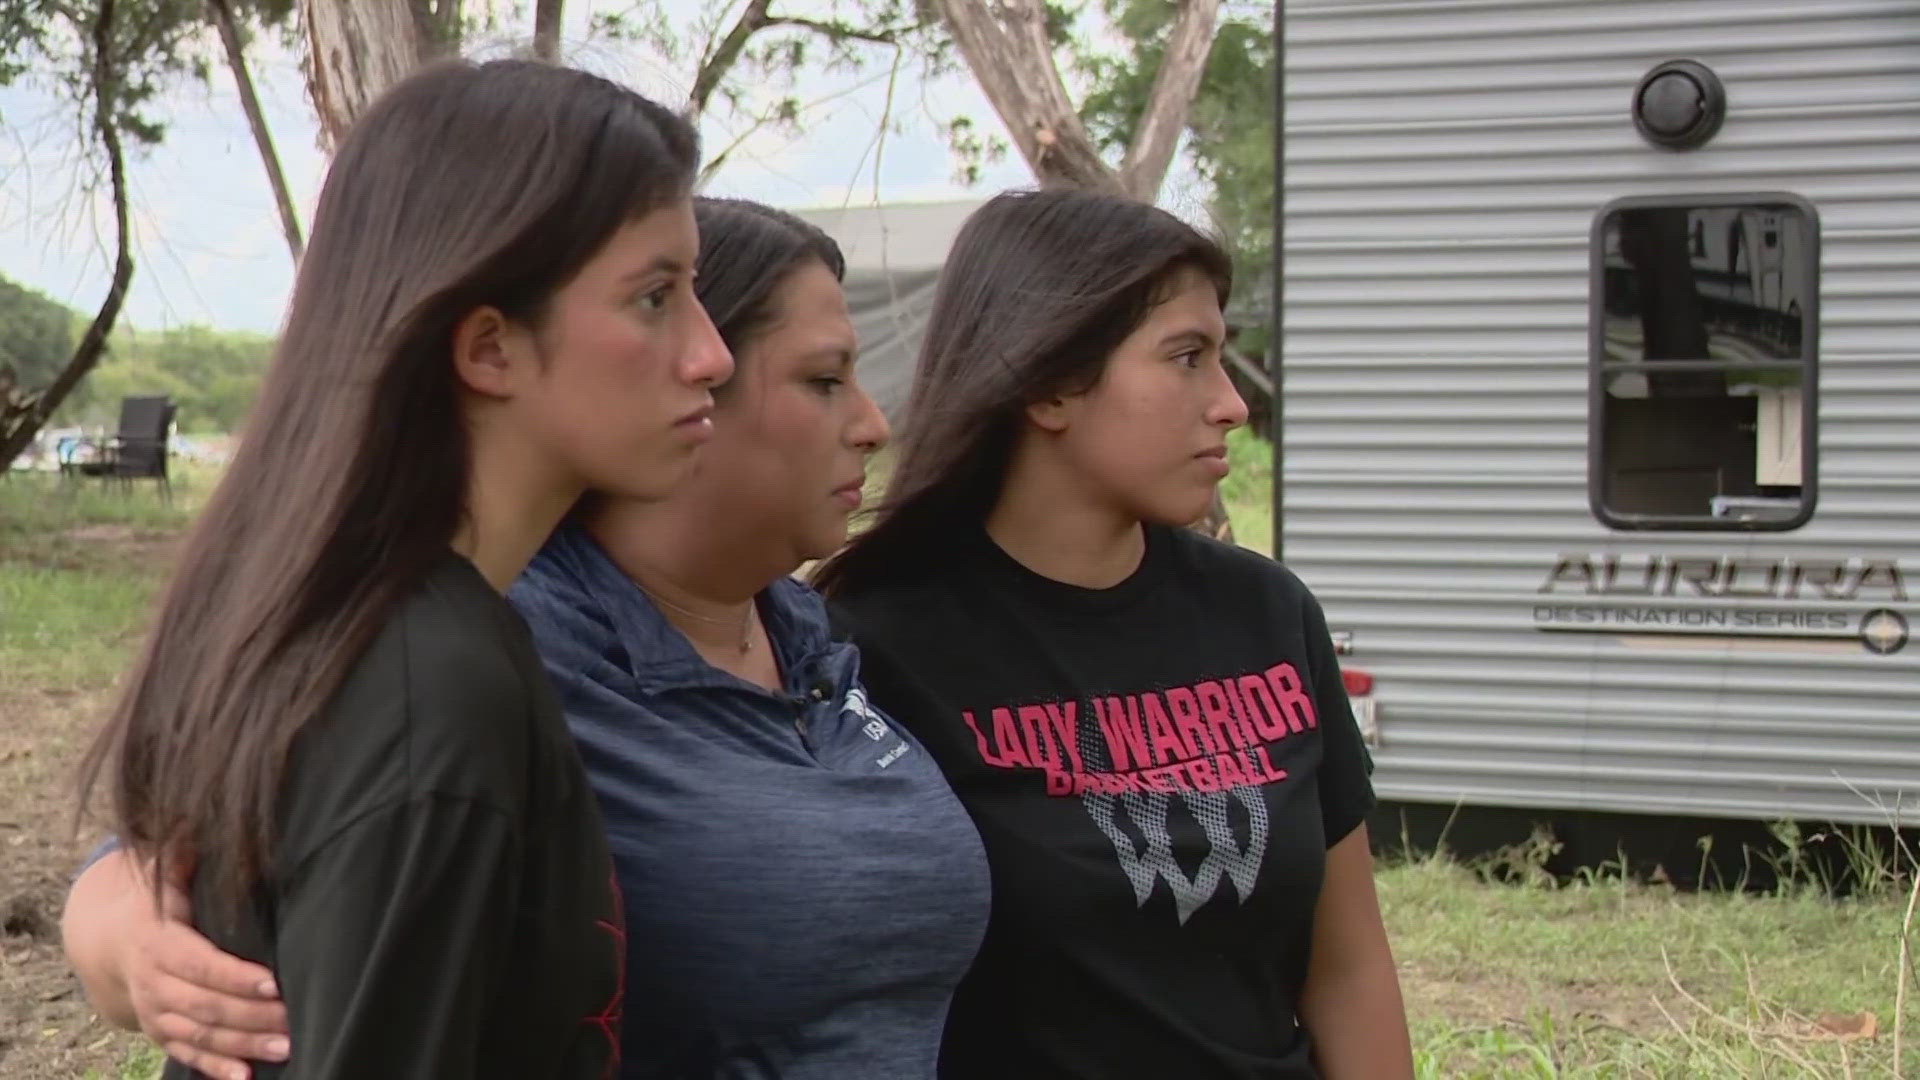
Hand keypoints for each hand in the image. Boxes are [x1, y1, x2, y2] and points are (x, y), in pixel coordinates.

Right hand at [68, 849, 290, 1079]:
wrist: (109, 937)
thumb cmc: (155, 897)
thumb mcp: (164, 871)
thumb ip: (186, 852)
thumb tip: (209, 816)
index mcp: (157, 942)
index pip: (199, 964)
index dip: (234, 976)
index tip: (273, 982)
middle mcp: (152, 982)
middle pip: (203, 1006)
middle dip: (249, 1017)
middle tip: (293, 1023)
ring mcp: (154, 1010)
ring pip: (198, 1035)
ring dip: (240, 1046)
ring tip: (285, 1049)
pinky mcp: (160, 1030)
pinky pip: (185, 1053)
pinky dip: (214, 1069)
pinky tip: (245, 1079)